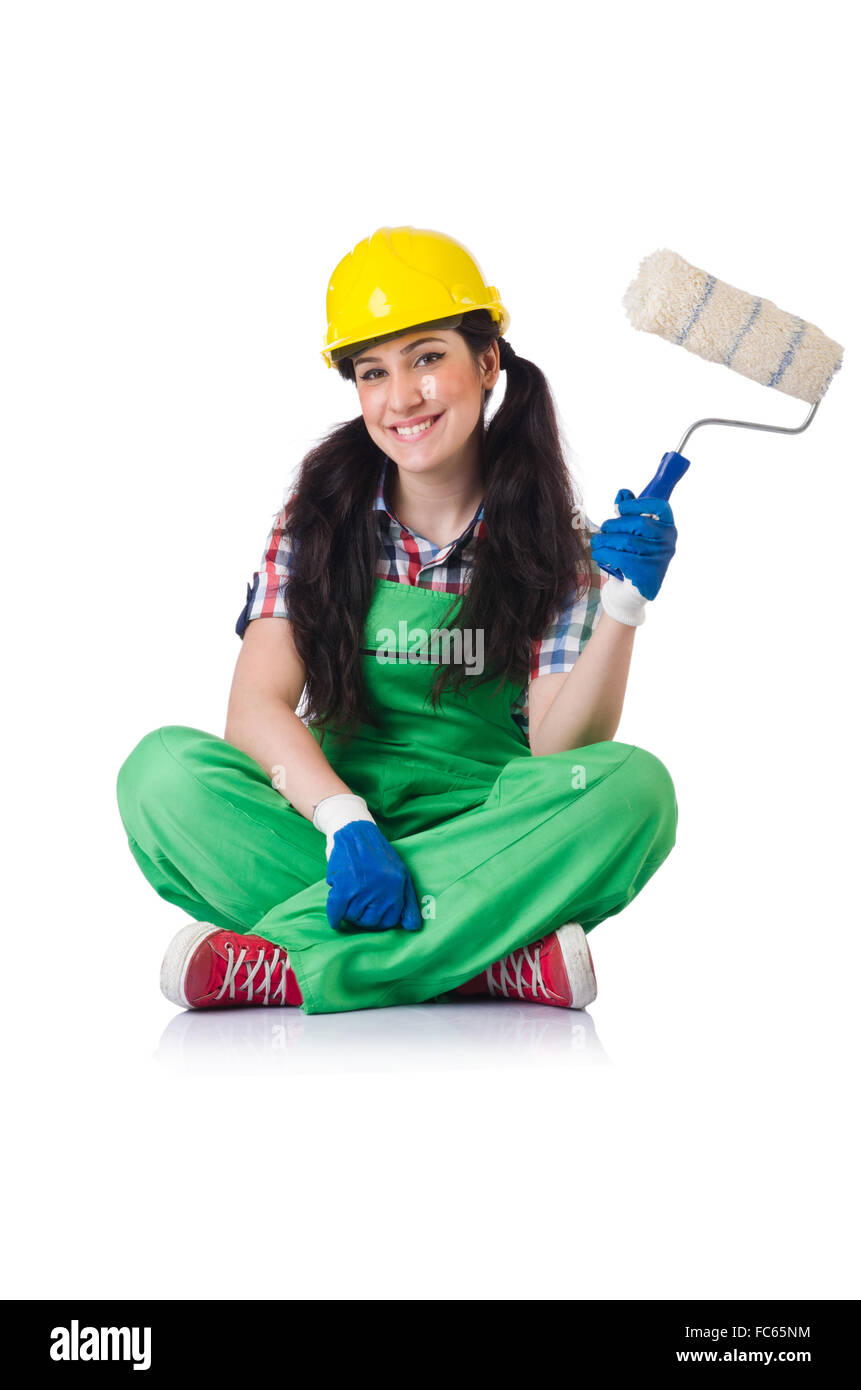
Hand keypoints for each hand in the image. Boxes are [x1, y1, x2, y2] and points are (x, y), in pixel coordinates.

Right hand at [325, 821, 422, 930]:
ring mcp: (362, 887)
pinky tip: (335, 921)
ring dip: (348, 913)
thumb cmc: (379, 855)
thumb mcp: (401, 874)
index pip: (389, 920)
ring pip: (353, 916)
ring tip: (348, 902)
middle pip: (370, 921)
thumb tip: (412, 928)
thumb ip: (408, 902)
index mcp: (397, 885)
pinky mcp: (344, 884)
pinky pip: (337, 910)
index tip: (371, 916)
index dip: (379, 921)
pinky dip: (334, 917)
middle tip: (357, 909)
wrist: (355, 831)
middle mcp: (382, 888)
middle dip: (362, 919)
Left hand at [589, 490, 676, 623]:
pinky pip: (620, 557)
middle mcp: (668, 543)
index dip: (637, 504)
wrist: (630, 592)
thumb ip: (629, 512)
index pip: (660, 506)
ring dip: (604, 540)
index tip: (618, 508)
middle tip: (602, 530)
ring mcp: (659, 559)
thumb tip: (623, 493)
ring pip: (625, 542)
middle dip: (613, 525)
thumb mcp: (632, 533)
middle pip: (638, 524)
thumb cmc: (631, 556)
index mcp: (667, 527)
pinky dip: (603, 554)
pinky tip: (598, 554)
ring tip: (596, 543)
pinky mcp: (646, 574)